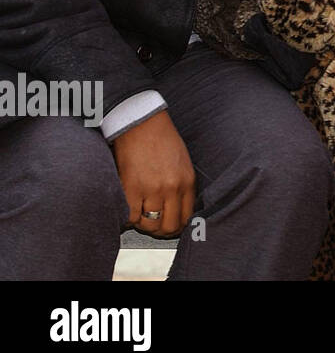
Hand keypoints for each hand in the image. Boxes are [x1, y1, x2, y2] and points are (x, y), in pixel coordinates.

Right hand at [112, 110, 195, 237]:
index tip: (170, 225)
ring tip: (140, 218)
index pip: (187, 217)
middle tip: (153, 225)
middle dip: (161, 230)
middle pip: (169, 225)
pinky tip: (129, 211)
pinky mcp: (131, 188)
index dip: (177, 226)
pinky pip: (131, 217)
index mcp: (187, 181)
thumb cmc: (162, 139)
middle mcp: (172, 188)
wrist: (142, 123)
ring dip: (144, 224)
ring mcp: (151, 189)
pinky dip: (129, 219)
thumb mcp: (183, 162)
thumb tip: (177, 208)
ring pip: (149, 224)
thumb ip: (182, 185)